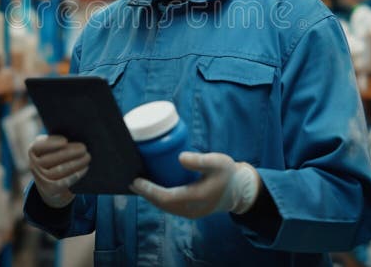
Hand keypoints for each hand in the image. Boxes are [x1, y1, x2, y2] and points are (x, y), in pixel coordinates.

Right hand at [28, 135, 90, 208]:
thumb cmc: (56, 157)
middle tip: (84, 148)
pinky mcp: (49, 190)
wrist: (51, 184)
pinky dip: (74, 176)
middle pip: (51, 159)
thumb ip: (56, 140)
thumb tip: (70, 137)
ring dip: (75, 164)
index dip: (51, 144)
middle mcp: (33, 165)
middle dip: (69, 153)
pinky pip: (63, 183)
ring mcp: (40, 179)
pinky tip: (84, 169)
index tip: (65, 141)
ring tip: (87, 157)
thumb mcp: (52, 147)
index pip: (37, 147)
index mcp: (33, 151)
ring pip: (58, 171)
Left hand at [130, 152, 260, 218]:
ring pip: (165, 207)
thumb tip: (179, 158)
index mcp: (196, 198)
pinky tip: (153, 190)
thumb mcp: (218, 162)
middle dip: (146, 193)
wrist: (239, 191)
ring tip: (139, 185)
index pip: (166, 197)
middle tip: (132, 181)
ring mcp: (190, 212)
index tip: (136, 181)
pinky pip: (170, 206)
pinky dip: (159, 198)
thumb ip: (200, 160)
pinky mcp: (190, 211)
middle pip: (161, 204)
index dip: (149, 190)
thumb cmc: (228, 173)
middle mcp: (191, 209)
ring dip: (151, 197)